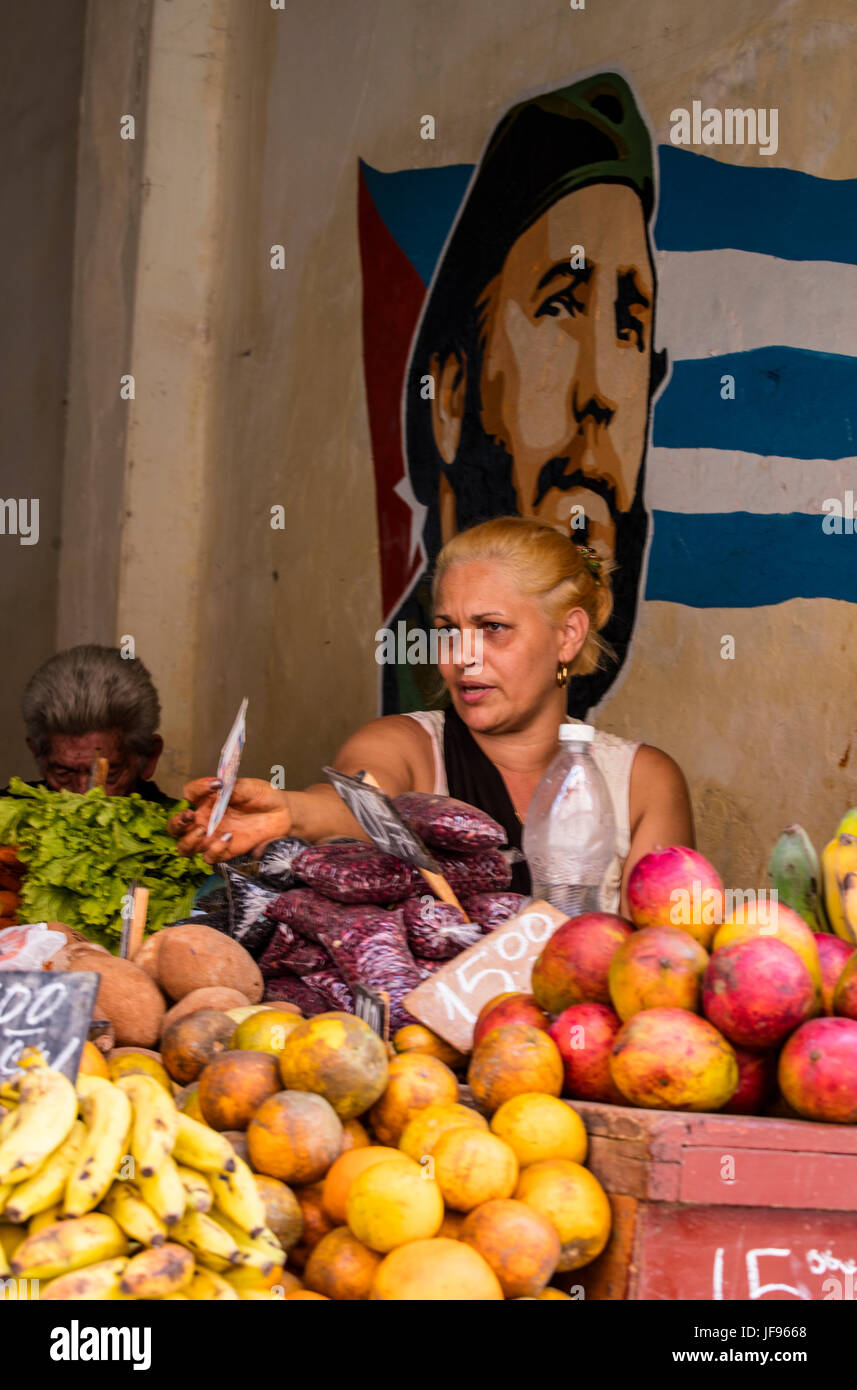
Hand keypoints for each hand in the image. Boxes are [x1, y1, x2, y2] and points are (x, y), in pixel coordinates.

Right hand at [168, 777, 291, 863]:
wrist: (283, 814)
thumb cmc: (262, 797)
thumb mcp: (250, 787)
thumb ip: (234, 788)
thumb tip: (222, 787)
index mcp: (207, 800)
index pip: (190, 793)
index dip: (198, 788)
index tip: (217, 784)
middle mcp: (205, 819)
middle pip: (175, 826)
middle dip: (177, 823)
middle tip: (189, 816)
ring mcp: (212, 838)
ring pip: (185, 847)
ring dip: (188, 841)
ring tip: (203, 831)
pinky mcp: (224, 852)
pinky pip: (209, 857)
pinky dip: (215, 850)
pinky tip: (229, 838)